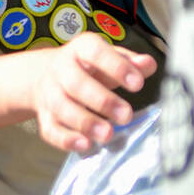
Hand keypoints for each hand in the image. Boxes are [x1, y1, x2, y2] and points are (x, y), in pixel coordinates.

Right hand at [27, 32, 157, 152]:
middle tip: (126, 115)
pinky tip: (86, 145)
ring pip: (62, 107)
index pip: (96, 53)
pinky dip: (66, 139)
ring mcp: (49, 93)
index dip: (116, 67)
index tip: (138, 84)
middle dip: (102, 101)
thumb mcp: (108, 57)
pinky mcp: (44, 117)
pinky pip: (51, 129)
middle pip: (76, 84)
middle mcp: (60, 69)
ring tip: (108, 134)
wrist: (44, 74)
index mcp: (80, 49)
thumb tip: (149, 64)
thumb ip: (129, 62)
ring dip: (85, 122)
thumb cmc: (86, 67)